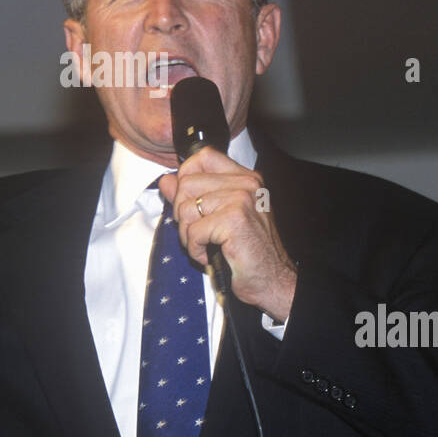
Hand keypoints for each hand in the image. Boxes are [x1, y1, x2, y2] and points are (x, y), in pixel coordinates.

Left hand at [158, 147, 296, 321]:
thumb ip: (191, 195)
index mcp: (245, 179)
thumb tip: (166, 180)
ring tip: (205, 245)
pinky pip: (193, 231)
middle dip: (182, 215)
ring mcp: (241, 200)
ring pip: (186, 209)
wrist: (271, 279)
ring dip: (188, 235)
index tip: (189, 201)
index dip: (186, 176)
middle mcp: (246, 184)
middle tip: (198, 233)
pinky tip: (211, 255)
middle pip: (187, 184)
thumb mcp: (217, 216)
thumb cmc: (247, 251)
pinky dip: (195, 249)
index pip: (204, 156)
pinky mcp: (234, 220)